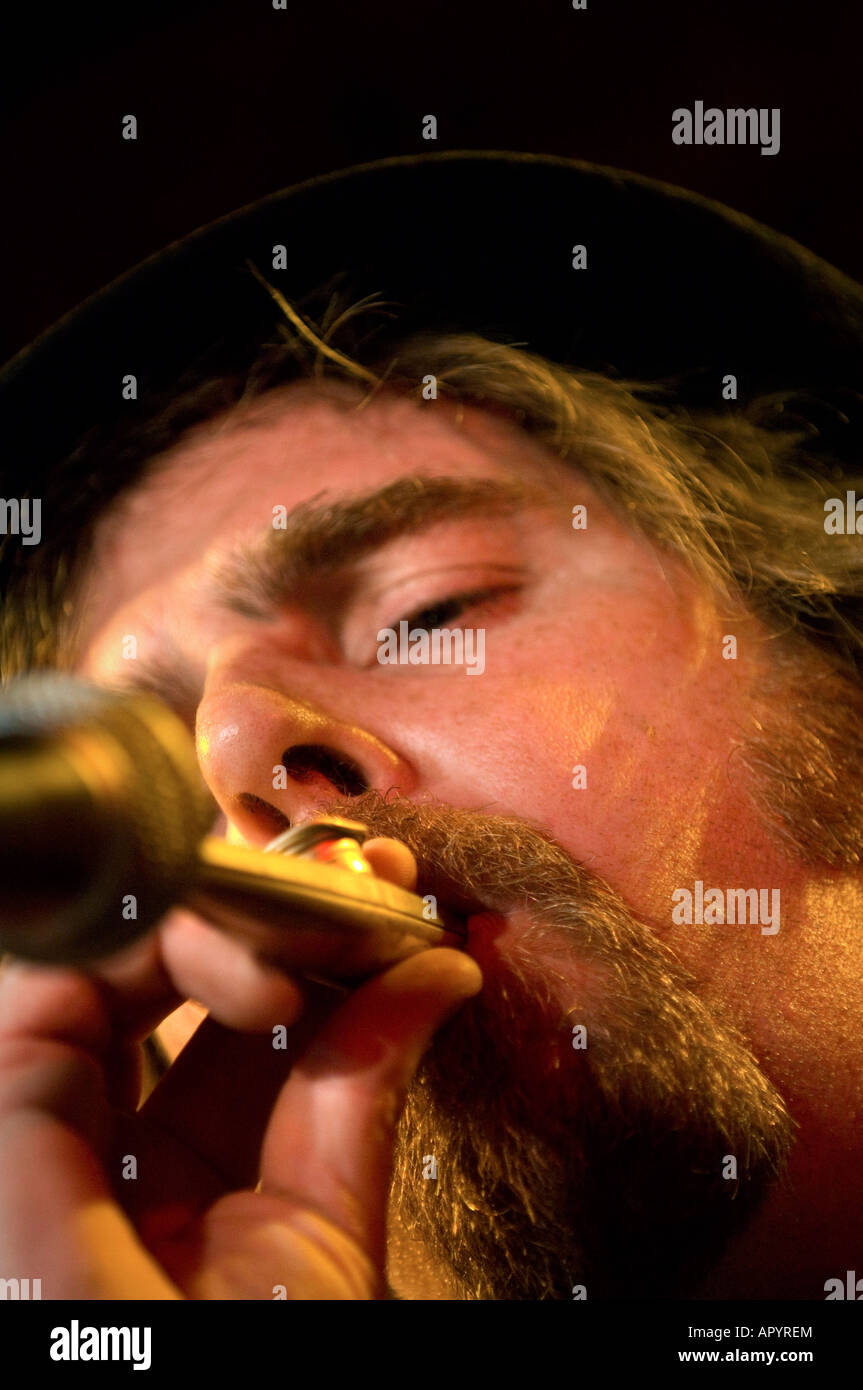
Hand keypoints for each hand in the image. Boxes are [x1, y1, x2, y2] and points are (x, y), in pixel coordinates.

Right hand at [0, 838, 481, 1298]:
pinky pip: (58, 980)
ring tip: (319, 912)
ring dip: (226, 914)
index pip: (252, 1030)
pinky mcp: (8, 1104)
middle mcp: (116, 1142)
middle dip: (279, 911)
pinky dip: (156, 943)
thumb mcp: (320, 1229)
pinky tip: (257, 966)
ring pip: (122, 960)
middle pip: (186, 982)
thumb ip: (358, 1090)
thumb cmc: (253, 1361)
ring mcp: (55, 1121)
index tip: (396, 902)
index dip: (321, 955)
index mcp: (190, 1175)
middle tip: (366, 870)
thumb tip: (439, 970)